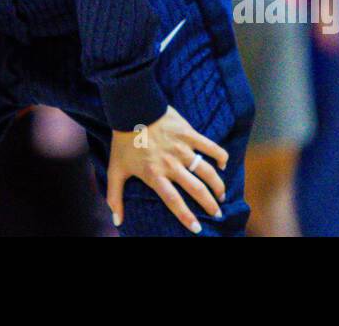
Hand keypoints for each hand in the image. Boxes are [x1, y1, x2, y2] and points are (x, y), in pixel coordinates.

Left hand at [107, 106, 228, 233]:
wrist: (131, 109)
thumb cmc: (123, 141)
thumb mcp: (115, 170)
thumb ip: (115, 197)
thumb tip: (116, 221)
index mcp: (155, 175)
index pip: (174, 201)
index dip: (186, 216)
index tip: (197, 229)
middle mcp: (171, 164)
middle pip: (196, 189)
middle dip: (209, 204)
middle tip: (217, 213)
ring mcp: (181, 149)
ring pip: (206, 171)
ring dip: (217, 185)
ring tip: (222, 195)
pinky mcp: (188, 133)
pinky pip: (209, 146)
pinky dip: (220, 155)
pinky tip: (223, 164)